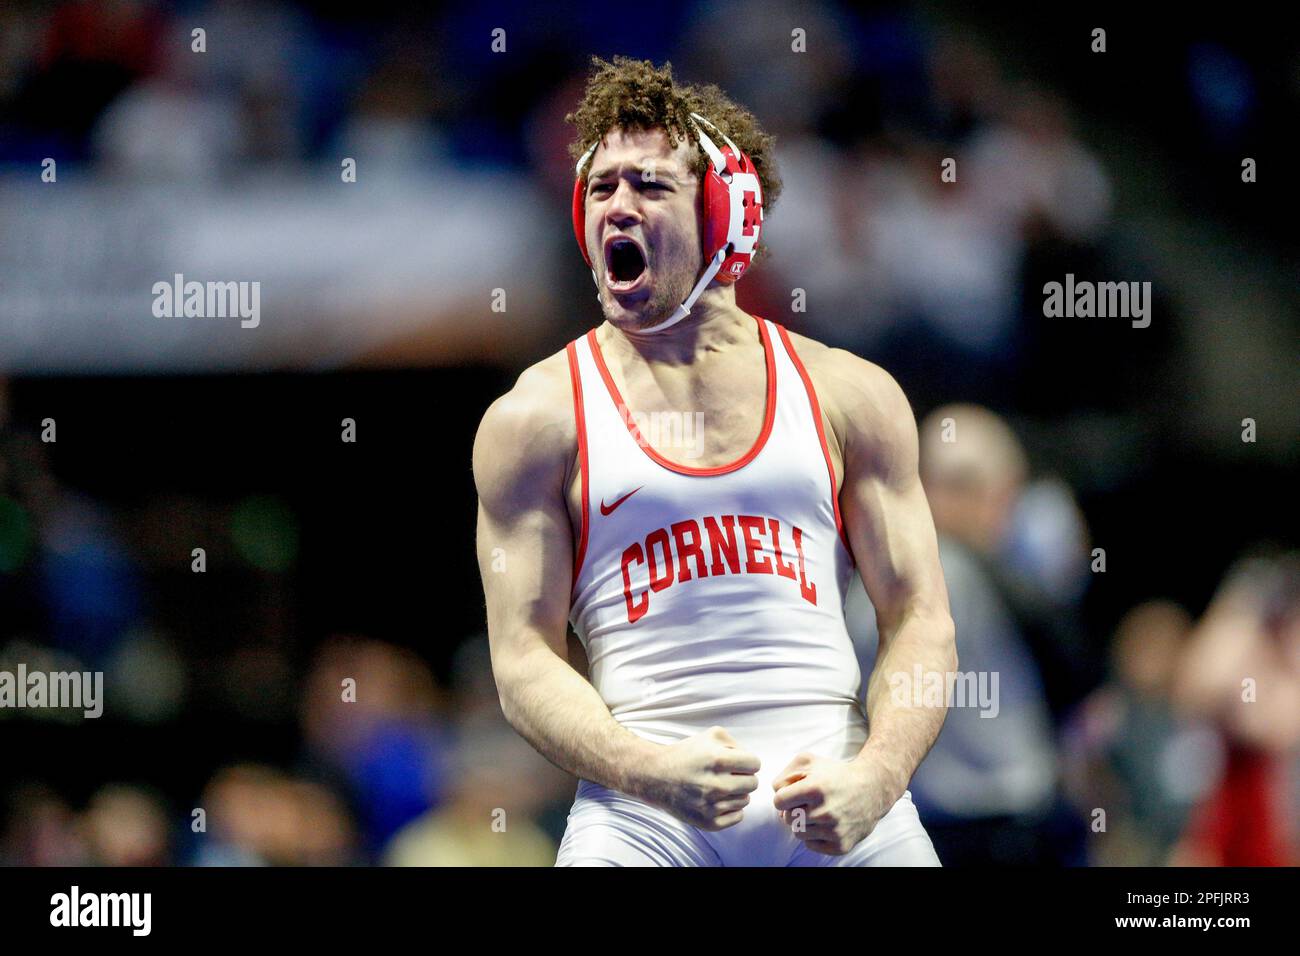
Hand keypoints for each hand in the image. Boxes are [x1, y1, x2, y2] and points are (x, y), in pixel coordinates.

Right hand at [643, 726, 760, 830]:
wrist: (656, 776)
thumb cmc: (687, 755)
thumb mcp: (711, 736)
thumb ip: (736, 744)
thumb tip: (752, 763)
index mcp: (718, 760)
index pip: (755, 764)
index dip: (747, 762)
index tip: (736, 763)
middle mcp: (716, 785)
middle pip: (753, 784)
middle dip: (743, 777)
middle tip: (728, 775)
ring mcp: (712, 806)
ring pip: (745, 800)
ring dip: (736, 793)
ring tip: (718, 786)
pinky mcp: (709, 823)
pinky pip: (738, 817)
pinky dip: (731, 809)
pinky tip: (717, 800)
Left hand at [772, 751, 901, 854]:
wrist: (872, 788)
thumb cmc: (835, 774)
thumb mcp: (808, 761)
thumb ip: (785, 775)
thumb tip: (777, 796)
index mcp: (815, 788)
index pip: (779, 802)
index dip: (784, 797)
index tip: (794, 793)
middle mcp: (824, 811)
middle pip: (787, 819)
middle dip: (793, 810)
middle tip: (808, 803)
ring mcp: (834, 830)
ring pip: (798, 833)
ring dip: (803, 823)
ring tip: (818, 812)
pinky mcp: (841, 845)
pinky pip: (811, 845)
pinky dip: (814, 836)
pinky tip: (826, 824)